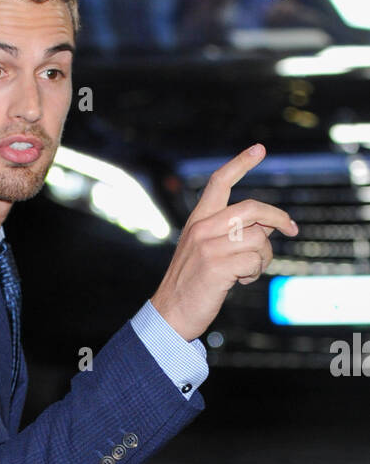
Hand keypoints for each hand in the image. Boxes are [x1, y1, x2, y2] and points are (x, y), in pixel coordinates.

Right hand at [150, 144, 298, 340]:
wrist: (170, 315)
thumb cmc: (193, 284)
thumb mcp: (207, 251)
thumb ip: (233, 233)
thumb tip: (269, 223)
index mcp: (198, 221)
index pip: (219, 182)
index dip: (241, 163)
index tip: (259, 149)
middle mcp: (202, 228)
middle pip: (252, 208)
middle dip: (278, 218)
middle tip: (292, 229)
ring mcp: (208, 247)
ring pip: (258, 238)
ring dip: (264, 257)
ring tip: (251, 270)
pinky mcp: (217, 267)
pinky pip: (254, 260)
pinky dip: (255, 272)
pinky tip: (242, 281)